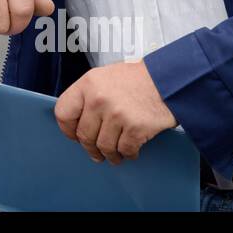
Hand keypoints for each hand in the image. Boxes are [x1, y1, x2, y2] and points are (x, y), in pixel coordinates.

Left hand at [54, 60, 176, 163]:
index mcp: (88, 84)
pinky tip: (130, 151)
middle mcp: (99, 99)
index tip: (74, 135)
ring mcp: (117, 114)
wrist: (168, 79)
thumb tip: (77, 119)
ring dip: (109, 155)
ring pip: (103, 146)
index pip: (64, 113)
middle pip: (84, 135)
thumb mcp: (104, 77)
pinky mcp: (135, 128)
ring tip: (114, 154)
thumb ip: (88, 95)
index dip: (67, 129)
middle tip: (96, 152)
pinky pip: (125, 150)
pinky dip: (127, 154)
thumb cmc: (137, 79)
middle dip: (90, 147)